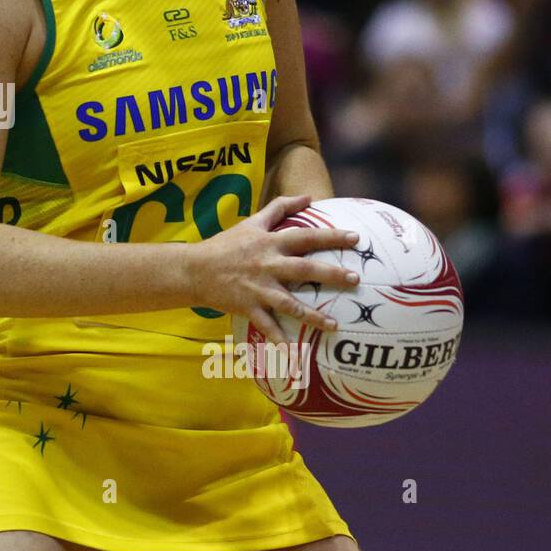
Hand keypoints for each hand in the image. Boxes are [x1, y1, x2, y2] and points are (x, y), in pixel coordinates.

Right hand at [189, 193, 359, 342]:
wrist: (194, 269)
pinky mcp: (247, 306)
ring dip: (313, 315)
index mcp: (269, 243)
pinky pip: (266, 326)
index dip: (331, 236)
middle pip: (303, 269)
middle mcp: (267, 264)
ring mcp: (257, 288)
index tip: (355, 238)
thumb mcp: (251, 222)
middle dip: (331, 274)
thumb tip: (309, 196)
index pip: (305, 236)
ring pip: (289, 303)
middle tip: (355, 279)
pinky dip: (279, 340)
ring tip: (335, 325)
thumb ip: (280, 207)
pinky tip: (294, 354)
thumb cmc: (225, 244)